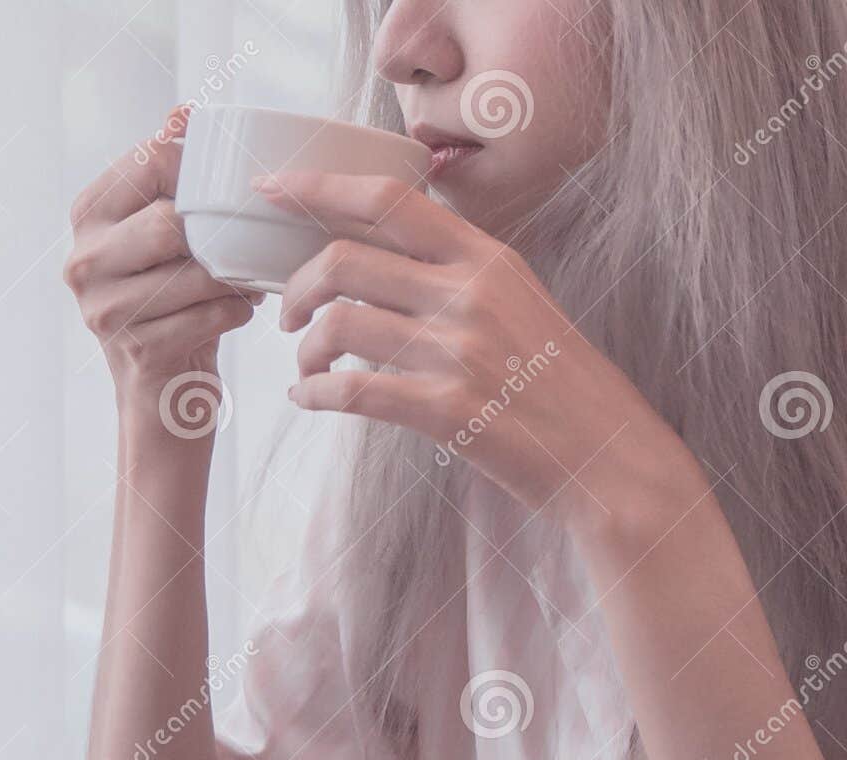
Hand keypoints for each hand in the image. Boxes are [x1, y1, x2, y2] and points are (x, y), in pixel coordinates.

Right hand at [65, 106, 262, 445]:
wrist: (162, 394)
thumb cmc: (172, 300)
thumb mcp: (165, 233)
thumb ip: (169, 172)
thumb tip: (184, 110)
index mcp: (88, 213)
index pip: (150, 161)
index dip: (202, 169)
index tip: (230, 186)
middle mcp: (83, 259)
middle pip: (169, 220)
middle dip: (220, 230)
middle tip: (248, 238)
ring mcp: (103, 309)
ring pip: (193, 270)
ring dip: (234, 273)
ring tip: (247, 274)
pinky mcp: (134, 350)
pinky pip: (207, 313)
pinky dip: (235, 311)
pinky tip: (238, 311)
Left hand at [260, 170, 701, 539]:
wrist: (607, 455)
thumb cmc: (554, 380)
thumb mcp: (517, 298)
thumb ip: (454, 270)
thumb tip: (375, 252)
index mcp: (485, 256)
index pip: (386, 198)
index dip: (315, 187)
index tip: (269, 188)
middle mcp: (469, 293)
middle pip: (343, 259)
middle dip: (295, 288)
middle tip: (288, 315)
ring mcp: (458, 351)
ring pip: (338, 326)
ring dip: (303, 352)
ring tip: (306, 369)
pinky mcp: (446, 410)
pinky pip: (350, 392)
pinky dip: (313, 395)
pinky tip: (309, 400)